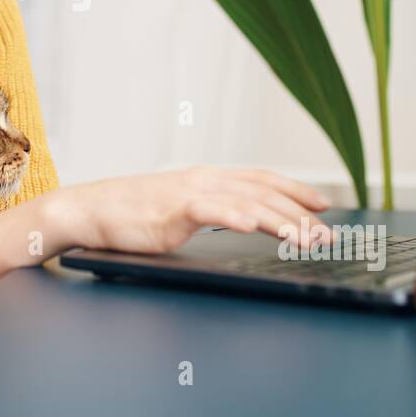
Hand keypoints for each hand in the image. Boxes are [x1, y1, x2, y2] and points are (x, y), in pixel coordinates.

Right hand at [45, 165, 334, 255]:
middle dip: (299, 214)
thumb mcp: (178, 210)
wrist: (89, 210)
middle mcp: (203, 180)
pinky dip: (233, 216)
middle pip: (262, 192)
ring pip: (245, 201)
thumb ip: (208, 212)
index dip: (295, 190)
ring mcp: (187, 193)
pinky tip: (252, 225)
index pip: (261, 179)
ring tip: (305, 237)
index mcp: (206, 179)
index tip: (323, 205)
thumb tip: (240, 222)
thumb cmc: (130, 215)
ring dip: (280, 220)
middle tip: (326, 235)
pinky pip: (208, 210)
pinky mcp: (170, 211)